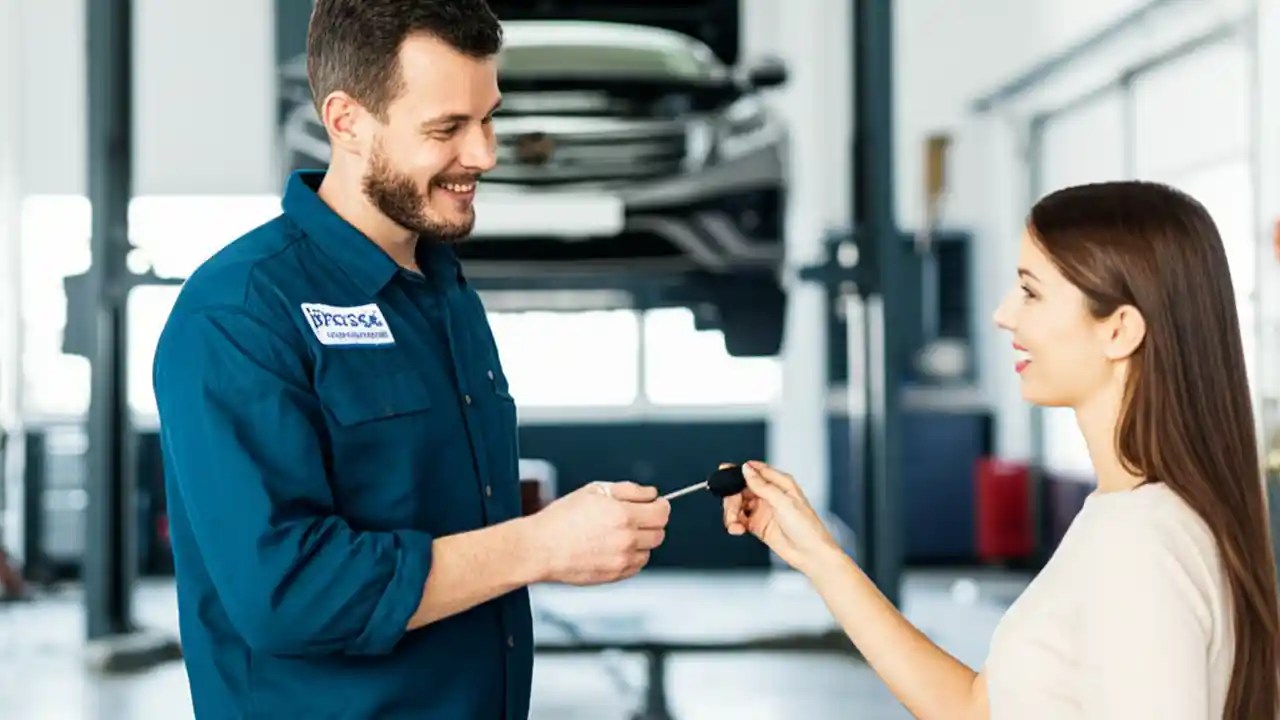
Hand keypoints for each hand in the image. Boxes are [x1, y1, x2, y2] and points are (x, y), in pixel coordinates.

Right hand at [528, 481, 670, 585]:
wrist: (540, 548)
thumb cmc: (561, 519)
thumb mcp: (594, 491)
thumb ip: (628, 490)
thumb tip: (650, 494)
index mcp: (623, 515)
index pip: (662, 512)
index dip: (661, 506)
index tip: (655, 504)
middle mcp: (627, 539)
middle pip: (659, 532)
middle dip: (651, 523)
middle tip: (635, 517)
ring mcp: (622, 560)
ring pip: (649, 550)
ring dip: (641, 541)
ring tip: (618, 533)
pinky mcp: (616, 575)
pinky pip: (636, 565)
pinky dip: (631, 556)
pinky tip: (612, 547)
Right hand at [722, 461, 840, 574]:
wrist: (810, 554)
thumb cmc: (808, 528)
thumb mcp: (784, 502)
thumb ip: (763, 485)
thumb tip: (747, 470)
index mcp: (780, 484)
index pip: (756, 471)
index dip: (739, 471)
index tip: (724, 472)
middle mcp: (771, 495)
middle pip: (741, 489)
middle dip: (732, 498)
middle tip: (732, 509)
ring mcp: (763, 511)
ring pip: (738, 505)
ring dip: (732, 513)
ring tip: (734, 524)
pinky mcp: (758, 526)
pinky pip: (739, 521)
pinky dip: (734, 524)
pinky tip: (737, 529)